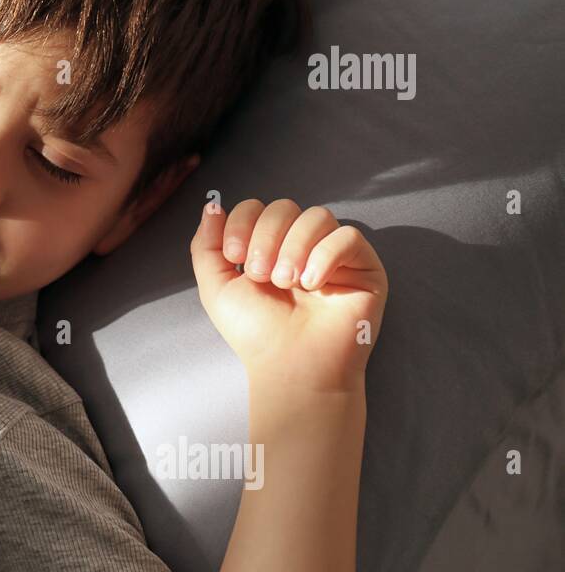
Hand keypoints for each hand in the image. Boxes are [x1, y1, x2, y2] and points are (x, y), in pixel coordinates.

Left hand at [190, 199, 387, 392]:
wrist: (290, 366)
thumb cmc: (256, 332)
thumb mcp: (216, 287)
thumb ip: (207, 245)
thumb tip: (212, 205)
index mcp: (266, 247)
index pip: (256, 208)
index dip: (243, 223)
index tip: (235, 257)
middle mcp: (300, 247)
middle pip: (285, 207)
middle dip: (266, 237)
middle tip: (261, 276)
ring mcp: (333, 255)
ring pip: (317, 216)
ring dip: (294, 248)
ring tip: (288, 283)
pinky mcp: (363, 267)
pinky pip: (348, 236)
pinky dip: (325, 257)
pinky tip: (314, 286)